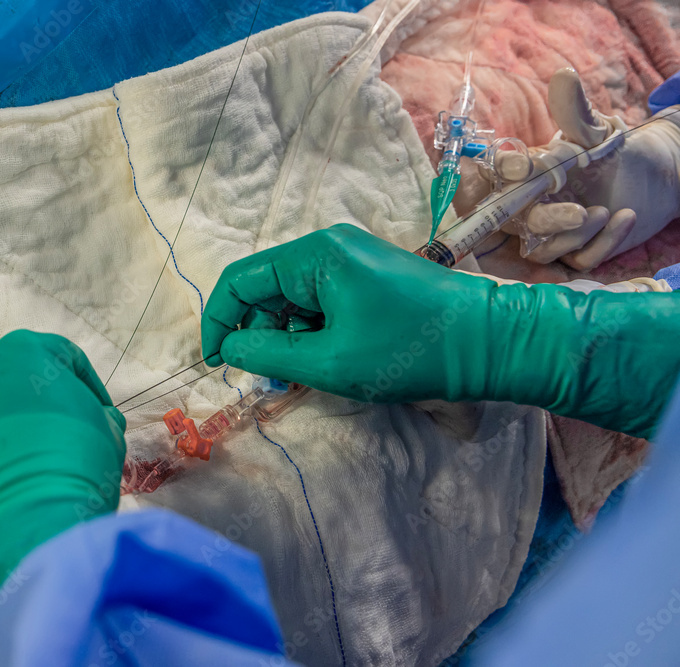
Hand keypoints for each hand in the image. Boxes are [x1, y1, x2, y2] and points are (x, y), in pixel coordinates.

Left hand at [0, 330, 125, 634]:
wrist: (26, 521)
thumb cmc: (77, 464)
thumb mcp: (109, 433)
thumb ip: (99, 416)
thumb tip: (98, 421)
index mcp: (26, 351)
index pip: (64, 358)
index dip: (88, 389)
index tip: (99, 417)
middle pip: (13, 383)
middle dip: (37, 409)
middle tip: (59, 443)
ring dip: (1, 436)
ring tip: (22, 473)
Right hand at [201, 223, 679, 437]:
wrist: (491, 343)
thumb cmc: (407, 350)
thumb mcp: (329, 362)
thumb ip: (268, 356)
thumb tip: (230, 350)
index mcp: (314, 256)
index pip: (241, 280)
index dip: (220, 322)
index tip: (217, 364)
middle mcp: (329, 249)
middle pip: (268, 289)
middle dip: (260, 335)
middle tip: (272, 381)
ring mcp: (353, 262)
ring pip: (295, 300)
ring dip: (289, 339)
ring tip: (308, 375)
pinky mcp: (371, 280)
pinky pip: (323, 304)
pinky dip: (315, 334)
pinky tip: (331, 362)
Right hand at [499, 69, 679, 269]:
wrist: (655, 181)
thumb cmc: (613, 155)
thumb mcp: (594, 134)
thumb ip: (576, 113)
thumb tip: (563, 75)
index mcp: (525, 178)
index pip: (495, 178)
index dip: (500, 175)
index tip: (522, 165)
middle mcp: (529, 208)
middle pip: (516, 223)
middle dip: (546, 220)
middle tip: (578, 213)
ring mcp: (550, 235)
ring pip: (544, 250)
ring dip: (577, 235)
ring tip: (607, 211)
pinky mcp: (575, 254)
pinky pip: (578, 260)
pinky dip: (603, 242)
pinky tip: (624, 218)